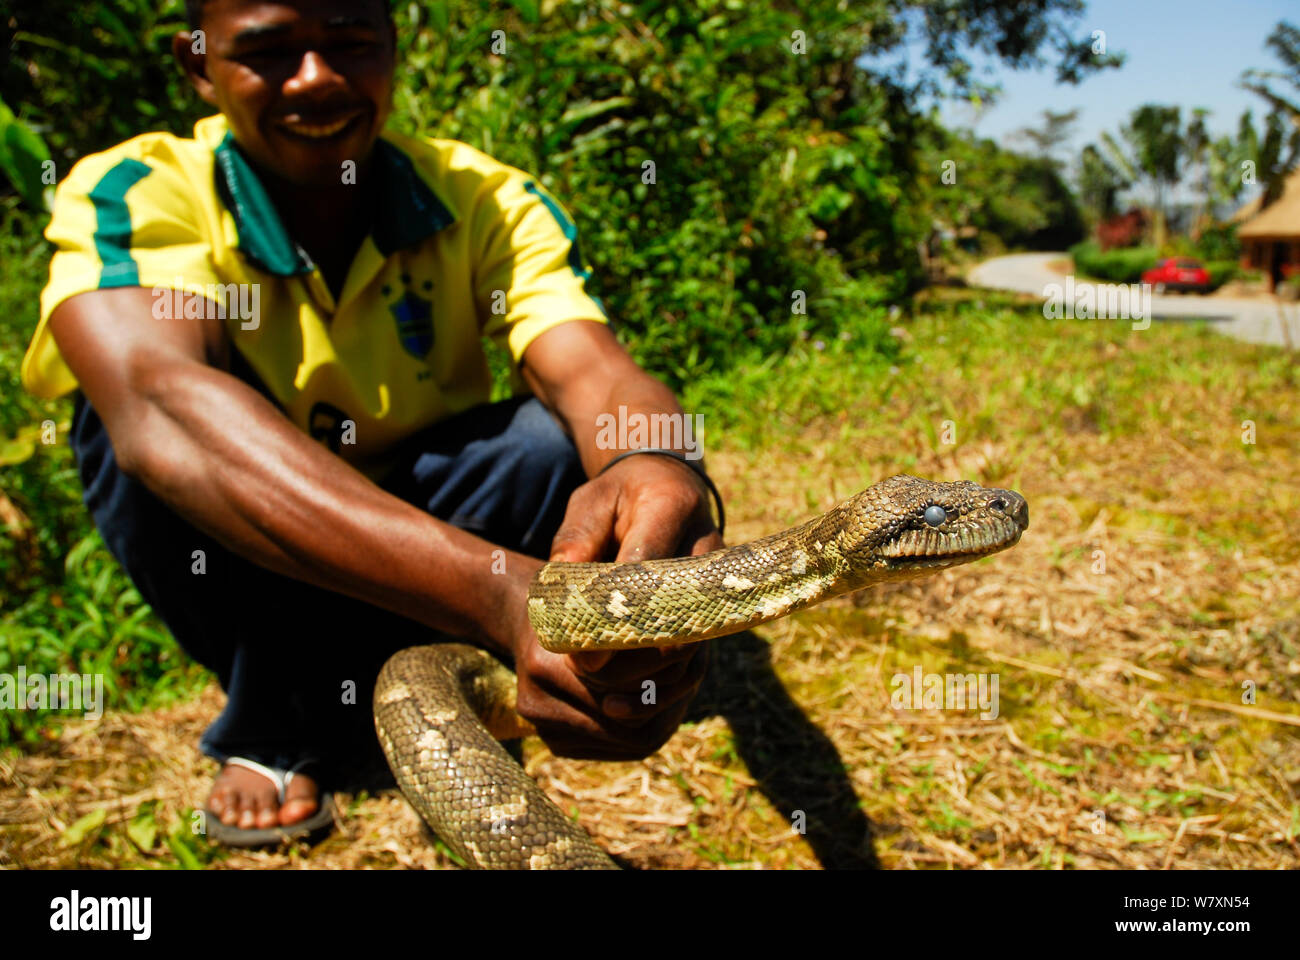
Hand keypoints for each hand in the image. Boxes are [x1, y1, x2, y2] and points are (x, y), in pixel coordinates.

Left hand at [509, 454, 722, 759]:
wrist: (668, 488)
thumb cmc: (619, 498)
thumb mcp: (589, 503)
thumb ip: (576, 541)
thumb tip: (565, 596)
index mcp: (671, 506)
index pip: (646, 566)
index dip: (614, 614)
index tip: (582, 652)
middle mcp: (707, 545)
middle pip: (678, 614)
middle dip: (632, 653)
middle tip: (587, 674)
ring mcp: (719, 580)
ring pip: (693, 643)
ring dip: (648, 677)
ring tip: (603, 699)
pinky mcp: (716, 608)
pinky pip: (697, 656)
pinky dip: (663, 685)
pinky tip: (628, 704)